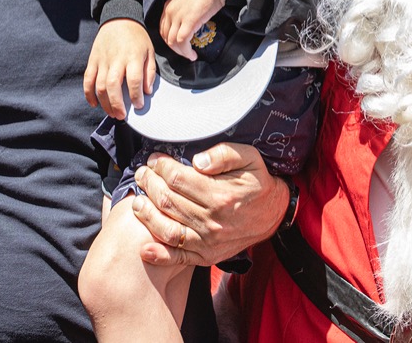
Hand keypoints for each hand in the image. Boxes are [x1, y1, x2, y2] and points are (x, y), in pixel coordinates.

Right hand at [83, 18, 155, 117]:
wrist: (118, 19)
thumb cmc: (136, 37)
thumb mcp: (149, 51)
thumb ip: (149, 71)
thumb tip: (147, 91)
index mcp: (132, 56)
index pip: (134, 80)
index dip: (136, 95)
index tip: (139, 105)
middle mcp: (116, 59)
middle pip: (113, 85)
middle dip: (117, 104)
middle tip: (122, 115)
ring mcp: (102, 60)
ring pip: (99, 85)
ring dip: (104, 103)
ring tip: (112, 113)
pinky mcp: (93, 60)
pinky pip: (87, 79)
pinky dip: (89, 93)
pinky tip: (95, 103)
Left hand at [129, 142, 288, 266]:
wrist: (274, 214)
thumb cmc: (258, 182)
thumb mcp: (250, 158)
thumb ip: (224, 154)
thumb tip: (198, 161)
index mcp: (220, 195)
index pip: (177, 179)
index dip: (160, 167)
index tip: (154, 160)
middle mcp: (212, 220)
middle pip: (167, 200)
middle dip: (149, 184)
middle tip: (142, 174)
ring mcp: (208, 241)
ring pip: (166, 228)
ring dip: (146, 214)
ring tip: (137, 201)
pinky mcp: (206, 255)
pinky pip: (178, 257)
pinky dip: (158, 254)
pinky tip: (144, 247)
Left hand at [159, 0, 233, 59]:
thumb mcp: (188, 1)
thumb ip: (184, 12)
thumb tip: (188, 24)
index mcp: (168, 5)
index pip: (163, 28)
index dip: (169, 39)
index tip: (178, 45)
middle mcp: (170, 11)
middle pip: (165, 36)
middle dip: (174, 48)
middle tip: (184, 52)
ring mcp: (178, 16)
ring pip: (172, 41)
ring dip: (181, 52)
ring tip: (190, 56)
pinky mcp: (188, 21)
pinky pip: (182, 42)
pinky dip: (186, 51)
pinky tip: (193, 55)